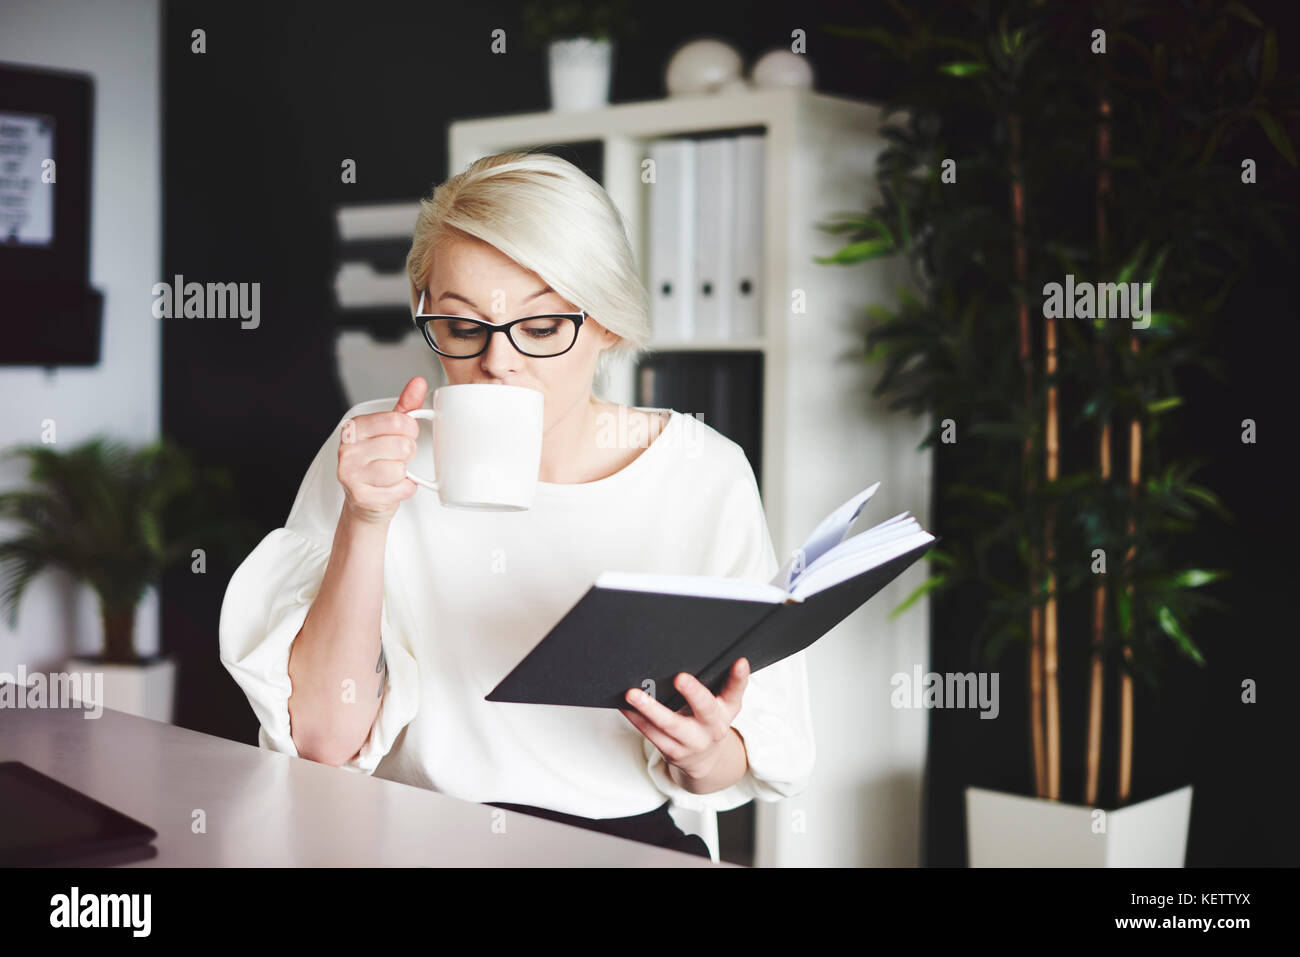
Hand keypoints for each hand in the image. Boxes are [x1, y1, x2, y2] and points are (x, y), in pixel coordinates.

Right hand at [337, 376, 425, 525]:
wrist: (366, 502)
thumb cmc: (378, 463)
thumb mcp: (391, 431)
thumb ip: (406, 406)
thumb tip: (419, 383)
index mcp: (354, 427)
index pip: (398, 421)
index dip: (410, 430)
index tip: (406, 436)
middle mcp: (347, 449)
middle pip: (401, 446)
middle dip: (407, 454)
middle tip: (397, 458)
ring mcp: (350, 473)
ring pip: (399, 468)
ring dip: (404, 473)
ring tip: (393, 473)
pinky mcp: (360, 496)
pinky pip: (400, 489)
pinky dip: (404, 489)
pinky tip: (392, 487)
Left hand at [620, 658, 749, 784]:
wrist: (705, 759)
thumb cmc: (709, 719)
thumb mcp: (722, 703)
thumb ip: (721, 682)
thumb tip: (709, 652)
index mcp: (727, 708)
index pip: (736, 690)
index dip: (739, 677)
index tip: (739, 661)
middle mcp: (713, 726)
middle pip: (705, 709)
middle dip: (693, 692)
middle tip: (680, 677)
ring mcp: (692, 741)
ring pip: (670, 725)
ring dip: (650, 709)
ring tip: (634, 694)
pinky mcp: (672, 751)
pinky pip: (651, 734)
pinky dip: (636, 719)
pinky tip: (625, 706)